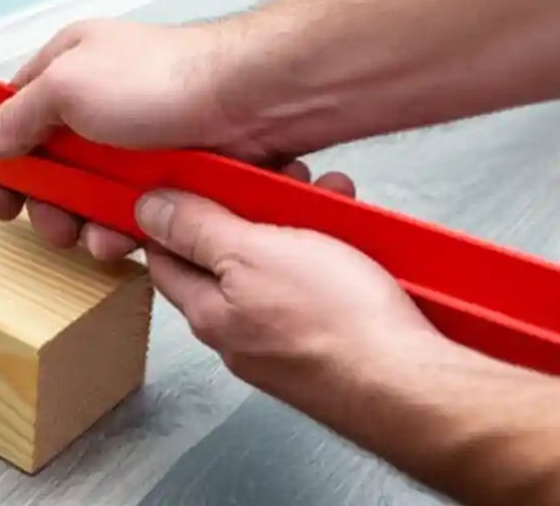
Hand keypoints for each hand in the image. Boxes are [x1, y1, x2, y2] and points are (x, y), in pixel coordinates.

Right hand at [0, 17, 352, 258]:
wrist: (255, 101)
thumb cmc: (167, 79)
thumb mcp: (69, 88)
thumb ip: (17, 116)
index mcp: (69, 67)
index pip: (13, 116)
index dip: (0, 160)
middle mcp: (100, 101)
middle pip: (52, 165)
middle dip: (50, 204)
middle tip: (54, 228)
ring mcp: (136, 139)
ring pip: (93, 195)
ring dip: (89, 224)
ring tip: (98, 240)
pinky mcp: (170, 170)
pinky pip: (134, 210)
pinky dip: (128, 229)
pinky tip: (132, 239)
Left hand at [135, 187, 442, 401]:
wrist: (411, 382)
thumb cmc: (338, 323)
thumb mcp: (251, 253)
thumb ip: (196, 229)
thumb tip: (148, 210)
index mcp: (208, 313)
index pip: (166, 255)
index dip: (175, 210)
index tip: (196, 177)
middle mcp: (240, 333)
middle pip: (229, 254)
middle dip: (257, 206)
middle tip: (287, 177)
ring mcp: (286, 340)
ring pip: (279, 264)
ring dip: (302, 222)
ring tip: (332, 197)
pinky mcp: (330, 343)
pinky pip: (317, 286)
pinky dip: (333, 251)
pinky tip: (356, 234)